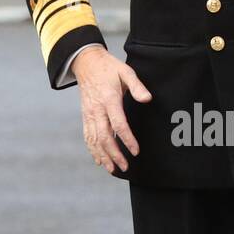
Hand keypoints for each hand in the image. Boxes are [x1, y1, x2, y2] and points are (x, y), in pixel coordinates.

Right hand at [72, 44, 151, 173]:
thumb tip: (147, 99)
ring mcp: (89, 114)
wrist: (86, 63)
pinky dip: (93, 150)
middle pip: (104, 137)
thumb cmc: (109, 68)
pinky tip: (99, 160)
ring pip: (95, 140)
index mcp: (109, 99)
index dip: (127, 139)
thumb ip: (137, 86)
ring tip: (113, 169)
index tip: (135, 151)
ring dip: (103, 156)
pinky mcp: (85, 117)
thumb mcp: (126, 71)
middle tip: (125, 167)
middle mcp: (97, 109)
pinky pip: (88, 136)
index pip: (119, 124)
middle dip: (114, 154)